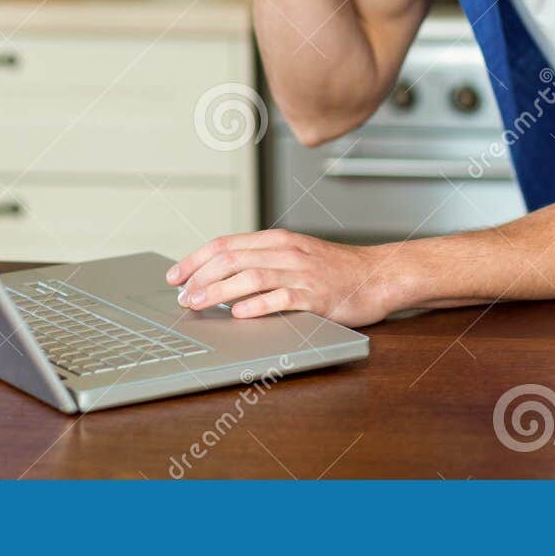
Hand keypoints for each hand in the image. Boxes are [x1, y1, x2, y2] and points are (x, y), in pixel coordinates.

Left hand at [165, 229, 396, 327]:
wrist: (379, 275)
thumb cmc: (337, 270)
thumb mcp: (296, 256)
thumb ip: (264, 261)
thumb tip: (222, 277)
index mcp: (278, 240)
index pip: (226, 244)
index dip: (195, 259)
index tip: (174, 276)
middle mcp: (286, 252)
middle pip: (232, 258)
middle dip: (200, 277)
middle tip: (181, 297)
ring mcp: (301, 273)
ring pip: (251, 276)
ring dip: (219, 291)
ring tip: (198, 304)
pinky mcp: (316, 296)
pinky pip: (282, 298)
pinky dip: (258, 305)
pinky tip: (240, 314)